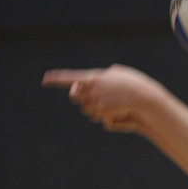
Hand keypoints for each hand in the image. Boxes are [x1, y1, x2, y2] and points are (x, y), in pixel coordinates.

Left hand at [42, 64, 164, 132]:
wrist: (143, 98)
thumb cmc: (134, 83)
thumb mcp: (119, 72)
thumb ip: (105, 73)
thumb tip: (100, 76)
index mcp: (94, 78)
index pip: (71, 78)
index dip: (56, 79)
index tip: (45, 79)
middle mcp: (92, 90)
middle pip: (75, 97)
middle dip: (78, 97)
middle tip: (87, 95)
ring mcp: (97, 103)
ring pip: (85, 108)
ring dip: (92, 107)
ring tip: (109, 102)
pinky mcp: (103, 113)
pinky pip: (94, 116)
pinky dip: (100, 114)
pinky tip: (113, 110)